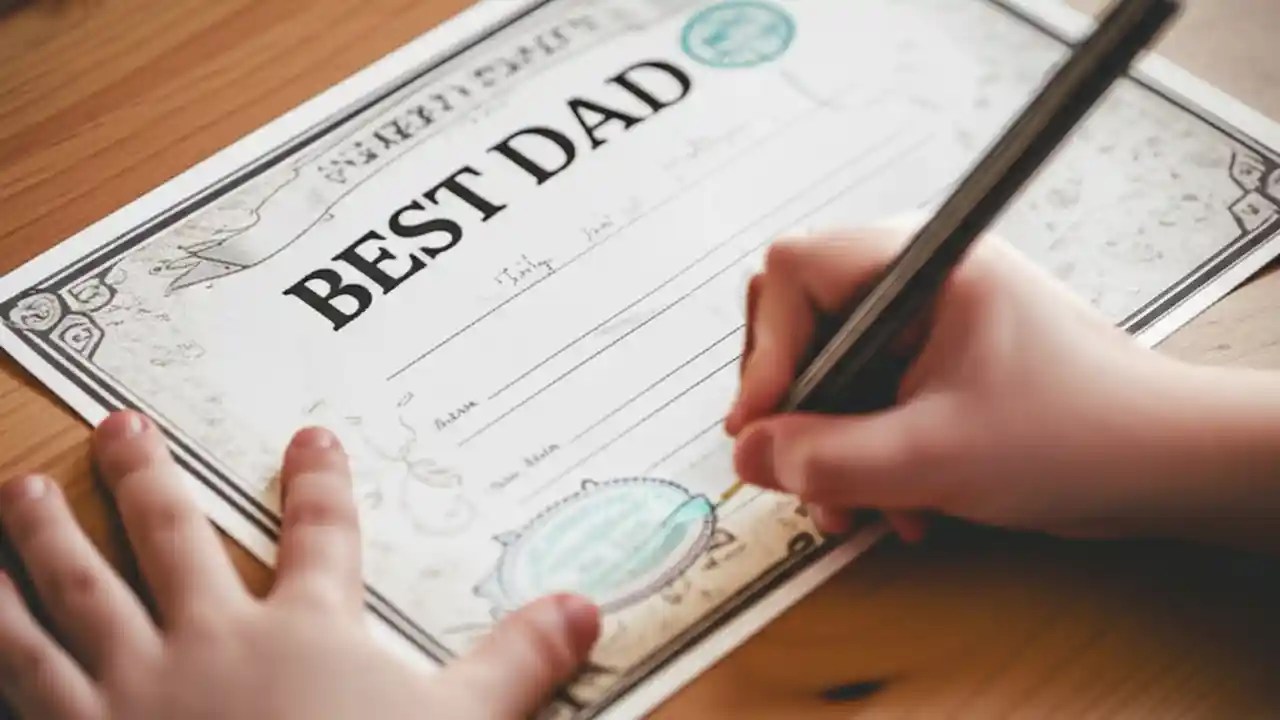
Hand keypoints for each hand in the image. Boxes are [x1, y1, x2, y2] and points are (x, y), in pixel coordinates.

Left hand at [0, 411, 598, 718]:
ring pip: (79, 592)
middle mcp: (211, 642)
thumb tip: (583, 606)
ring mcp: (137, 689)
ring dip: (47, 534)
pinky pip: (26, 673)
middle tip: (121, 423)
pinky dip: (0, 634)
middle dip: (148, 477)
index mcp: (305, 631)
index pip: (322, 536)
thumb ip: (516, 664)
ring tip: (23, 487)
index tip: (309, 440)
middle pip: (172, 538)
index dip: (320, 482)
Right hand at [725, 218, 1279, 544]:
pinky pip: (863, 398)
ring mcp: (924, 321)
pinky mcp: (933, 362)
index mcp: (923, 265)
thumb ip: (826, 459)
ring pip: (828, 373)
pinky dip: (864, 454)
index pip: (796, 271)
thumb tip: (747, 454)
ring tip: (862, 507)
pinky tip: (897, 501)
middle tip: (800, 471)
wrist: (1161, 465)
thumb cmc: (1081, 435)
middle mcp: (916, 280)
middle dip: (798, 412)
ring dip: (832, 449)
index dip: (766, 349)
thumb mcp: (932, 457)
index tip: (761, 422)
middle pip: (800, 325)